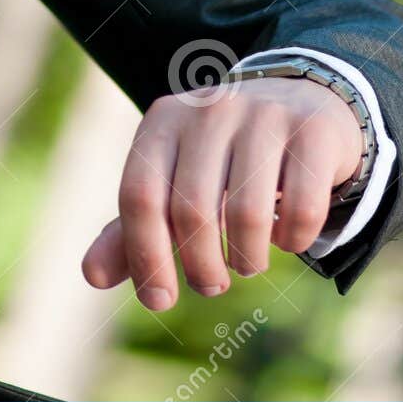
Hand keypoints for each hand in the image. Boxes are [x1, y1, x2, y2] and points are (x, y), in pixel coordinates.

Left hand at [82, 77, 364, 309]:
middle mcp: (211, 108)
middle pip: (191, 211)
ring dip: (247, 260)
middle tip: (211, 282)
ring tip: (247, 262)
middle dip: (200, 267)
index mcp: (165, 119)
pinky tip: (286, 234)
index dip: (146, 256)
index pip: (139, 195)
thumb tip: (91, 275)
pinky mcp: (312, 129)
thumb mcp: (174, 180)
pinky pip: (300, 210)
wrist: (300, 101)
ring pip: (247, 215)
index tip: (161, 300)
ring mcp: (264, 113)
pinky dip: (293, 240)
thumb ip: (133, 227)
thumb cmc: (223, 158)